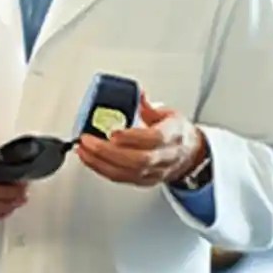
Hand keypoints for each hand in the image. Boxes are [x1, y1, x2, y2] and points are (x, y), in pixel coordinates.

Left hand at [76, 92, 206, 186]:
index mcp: (173, 136)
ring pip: (127, 173)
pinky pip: (121, 178)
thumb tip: (136, 92)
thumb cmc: (177, 133)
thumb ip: (147, 105)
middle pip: (137, 160)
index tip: (113, 132)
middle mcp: (165, 157)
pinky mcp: (144, 180)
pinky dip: (101, 169)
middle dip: (107, 151)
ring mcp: (155, 171)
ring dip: (99, 161)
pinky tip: (88, 159)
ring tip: (82, 149)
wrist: (190, 155)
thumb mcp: (168, 114)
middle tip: (87, 140)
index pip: (154, 139)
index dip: (132, 137)